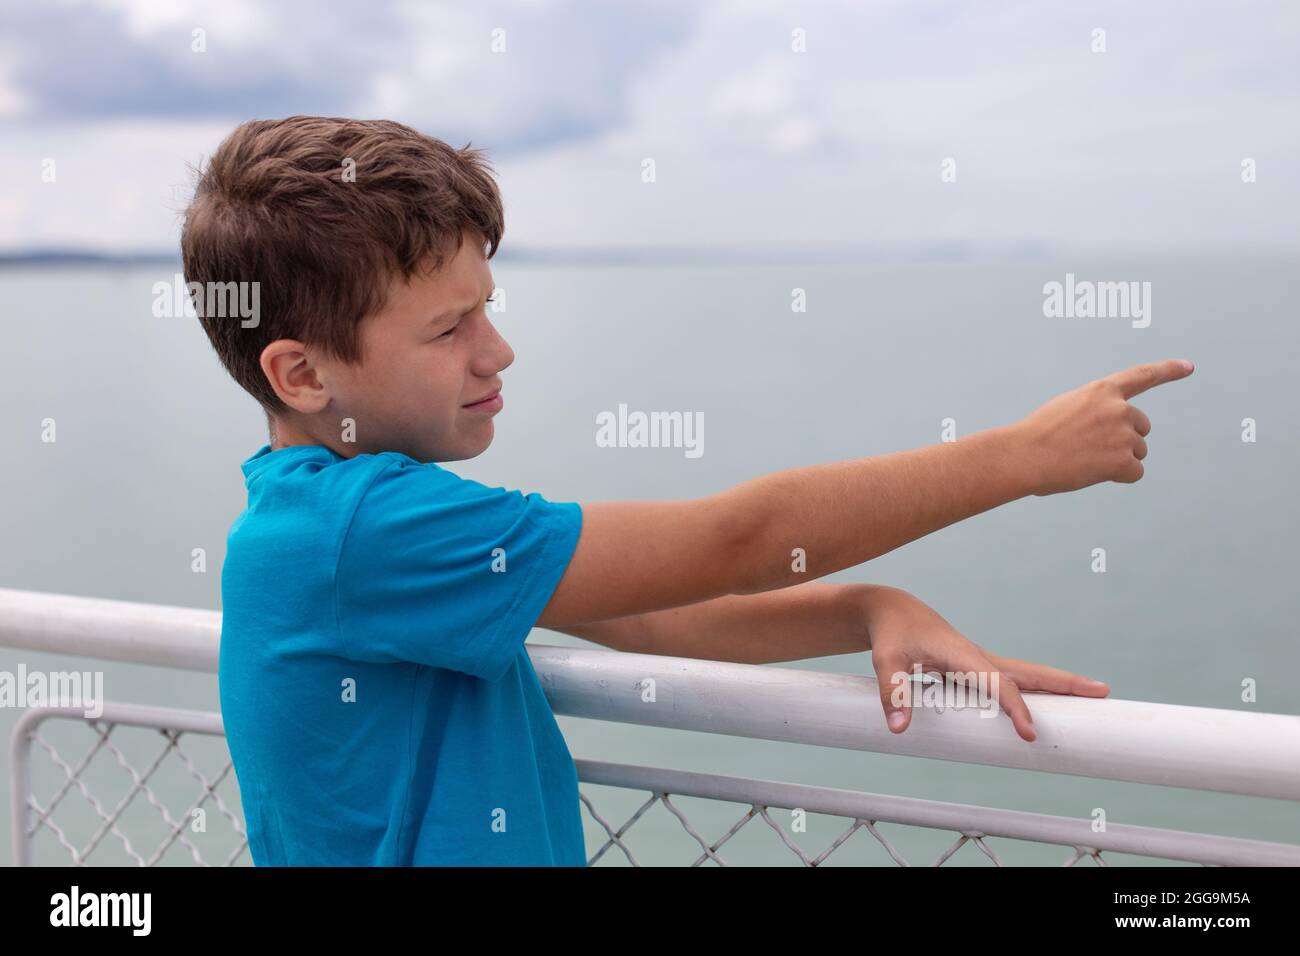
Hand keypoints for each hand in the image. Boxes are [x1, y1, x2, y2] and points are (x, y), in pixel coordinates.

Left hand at [862, 586, 1109, 741]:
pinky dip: (1039, 688)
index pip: (996, 684)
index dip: (1014, 708)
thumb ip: (894, 693)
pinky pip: (1014, 680)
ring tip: (1095, 695)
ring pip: (1028, 674)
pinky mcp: (977, 667)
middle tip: (1103, 692)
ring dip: (1060, 684)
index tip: (1030, 734)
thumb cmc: (891, 635)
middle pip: (1029, 672)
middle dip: (1065, 683)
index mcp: (962, 654)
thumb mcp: (885, 661)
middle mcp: (978, 656)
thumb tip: (899, 728)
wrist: (895, 611)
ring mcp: (981, 661)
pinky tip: (1052, 701)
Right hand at [1012, 359, 1193, 495]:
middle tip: (1089, 449)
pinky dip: (1118, 476)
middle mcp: (1118, 408)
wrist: (1023, 455)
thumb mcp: (1066, 409)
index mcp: (1101, 390)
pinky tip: (1093, 472)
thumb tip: (1115, 439)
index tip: (1189, 366)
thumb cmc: (1036, 436)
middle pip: (1141, 429)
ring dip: (1117, 460)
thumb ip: (1096, 412)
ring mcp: (1123, 433)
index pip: (1142, 376)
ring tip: (1084, 460)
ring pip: (1137, 452)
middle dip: (1123, 441)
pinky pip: (1135, 473)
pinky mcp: (1123, 459)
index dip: (1168, 370)